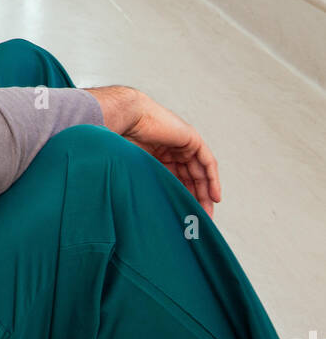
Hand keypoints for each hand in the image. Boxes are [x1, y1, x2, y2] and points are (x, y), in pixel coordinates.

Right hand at [123, 91, 221, 217]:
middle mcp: (174, 151)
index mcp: (160, 157)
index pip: (178, 181)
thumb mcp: (141, 170)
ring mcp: (184, 144)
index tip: (187, 219)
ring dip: (206, 193)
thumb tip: (153, 214)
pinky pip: (207, 161)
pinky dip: (212, 179)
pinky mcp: (192, 139)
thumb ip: (151, 185)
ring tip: (207, 211)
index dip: (183, 199)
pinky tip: (214, 196)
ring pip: (200, 172)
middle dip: (197, 199)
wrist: (127, 119)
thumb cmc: (124, 141)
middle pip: (191, 178)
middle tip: (200, 219)